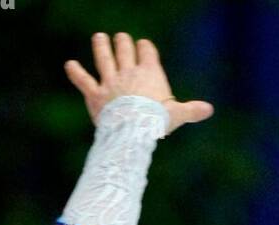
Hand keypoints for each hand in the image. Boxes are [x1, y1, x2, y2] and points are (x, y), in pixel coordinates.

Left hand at [64, 32, 213, 134]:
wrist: (132, 132)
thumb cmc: (156, 123)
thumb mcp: (176, 115)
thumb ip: (191, 110)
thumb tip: (210, 110)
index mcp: (149, 72)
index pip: (147, 51)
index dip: (145, 47)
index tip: (143, 46)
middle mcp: (128, 72)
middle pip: (125, 49)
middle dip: (123, 43)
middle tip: (121, 39)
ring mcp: (110, 81)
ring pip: (104, 58)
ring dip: (101, 46)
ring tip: (99, 38)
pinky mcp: (95, 95)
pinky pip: (83, 81)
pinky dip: (75, 73)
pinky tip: (69, 65)